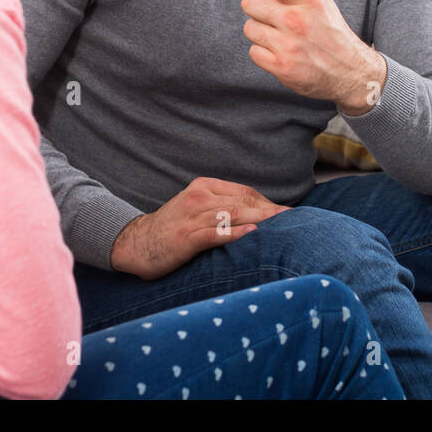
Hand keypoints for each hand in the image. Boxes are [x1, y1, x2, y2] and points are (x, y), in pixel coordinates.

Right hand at [110, 177, 288, 279]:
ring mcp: (192, 217)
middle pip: (243, 201)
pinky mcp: (186, 238)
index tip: (287, 215)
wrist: (135, 244)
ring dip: (261, 218)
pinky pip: (215, 233)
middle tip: (296, 219)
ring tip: (283, 223)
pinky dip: (235, 232)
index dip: (267, 203)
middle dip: (272, 210)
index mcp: (204, 187)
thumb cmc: (171, 229)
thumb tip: (257, 214)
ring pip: (233, 214)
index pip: (244, 192)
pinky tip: (252, 232)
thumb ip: (221, 207)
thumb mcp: (195, 208)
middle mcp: (199, 198)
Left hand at [231, 0, 385, 115]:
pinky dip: (263, 53)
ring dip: (261, 32)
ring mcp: (287, 45)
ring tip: (282, 38)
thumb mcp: (320, 5)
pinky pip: (253, 52)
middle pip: (250, 3)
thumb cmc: (330, 33)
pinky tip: (281, 54)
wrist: (351, 72)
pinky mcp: (281, 66)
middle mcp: (297, 20)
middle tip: (271, 16)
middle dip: (256, 8)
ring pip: (249, 28)